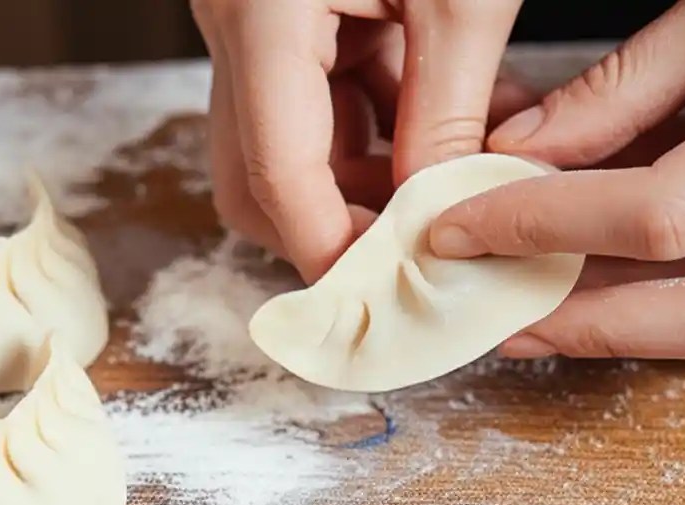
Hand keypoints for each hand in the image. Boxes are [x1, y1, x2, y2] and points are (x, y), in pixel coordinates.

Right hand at [191, 0, 531, 281]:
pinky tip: (442, 139)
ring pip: (289, 147)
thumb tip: (440, 214)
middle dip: (333, 229)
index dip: (330, 249)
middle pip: (257, 178)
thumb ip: (448, 111)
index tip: (386, 296)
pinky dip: (378, 133)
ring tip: (447, 191)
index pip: (276, 173)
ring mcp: (253, 23)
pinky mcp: (285, 17)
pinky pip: (319, 103)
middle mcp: (235, 22)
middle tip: (412, 255)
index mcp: (262, 12)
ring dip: (366, 183)